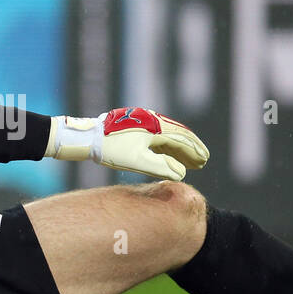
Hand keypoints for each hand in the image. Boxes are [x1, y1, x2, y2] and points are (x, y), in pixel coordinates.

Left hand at [46, 107, 208, 180]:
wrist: (87, 138)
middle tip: (202, 161)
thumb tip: (181, 173)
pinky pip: (157, 136)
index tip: (204, 160)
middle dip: (190, 149)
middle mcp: (152, 120)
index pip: (181, 139)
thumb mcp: (137, 161)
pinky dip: (166, 146)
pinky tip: (169, 155)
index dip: (194, 151)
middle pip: (177, 135)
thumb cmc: (111, 149)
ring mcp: (143, 122)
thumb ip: (161, 168)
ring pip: (167, 135)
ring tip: (189, 161)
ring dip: (179, 148)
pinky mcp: (135, 126)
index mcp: (155, 127)